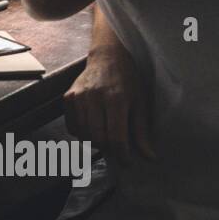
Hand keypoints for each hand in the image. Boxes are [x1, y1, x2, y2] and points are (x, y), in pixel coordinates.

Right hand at [62, 42, 155, 165]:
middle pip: (98, 138)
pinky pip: (72, 126)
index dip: (122, 155)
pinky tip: (93, 128)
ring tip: (106, 137)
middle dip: (109, 149)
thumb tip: (150, 158)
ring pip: (83, 134)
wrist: (108, 57)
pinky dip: (82, 133)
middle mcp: (94, 98)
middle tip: (117, 149)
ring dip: (95, 142)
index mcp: (116, 99)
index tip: (128, 162)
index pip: (116, 137)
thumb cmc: (128, 80)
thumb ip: (142, 132)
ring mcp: (78, 97)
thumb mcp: (141, 104)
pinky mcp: (68, 97)